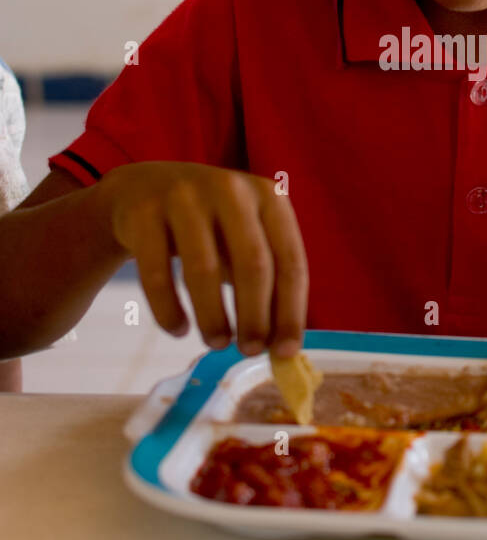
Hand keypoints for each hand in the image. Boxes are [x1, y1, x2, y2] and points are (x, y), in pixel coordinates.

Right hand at [100, 161, 307, 356]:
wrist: (145, 187)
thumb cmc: (211, 227)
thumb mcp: (245, 242)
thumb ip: (267, 286)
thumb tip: (282, 348)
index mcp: (269, 197)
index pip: (290, 261)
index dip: (291, 311)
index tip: (286, 352)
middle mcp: (230, 189)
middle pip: (252, 265)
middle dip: (254, 318)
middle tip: (251, 351)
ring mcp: (184, 197)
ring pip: (203, 270)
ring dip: (213, 318)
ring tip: (217, 343)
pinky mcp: (143, 213)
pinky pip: (156, 275)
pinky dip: (169, 311)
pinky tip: (178, 329)